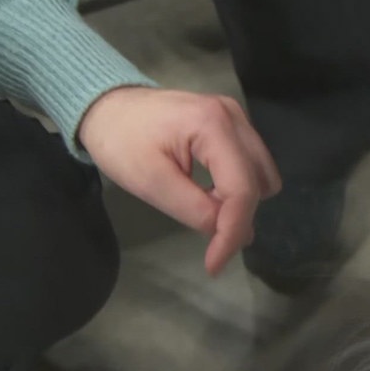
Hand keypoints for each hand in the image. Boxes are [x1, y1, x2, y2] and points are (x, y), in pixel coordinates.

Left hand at [78, 86, 281, 275]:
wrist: (107, 105)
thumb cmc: (120, 141)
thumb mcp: (150, 182)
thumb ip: (194, 209)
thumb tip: (228, 233)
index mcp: (214, 125)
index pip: (241, 189)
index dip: (232, 232)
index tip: (215, 265)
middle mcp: (234, 116)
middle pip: (259, 182)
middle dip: (237, 217)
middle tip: (206, 238)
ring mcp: (236, 116)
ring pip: (262, 173)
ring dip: (240, 201)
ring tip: (206, 207)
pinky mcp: (233, 122)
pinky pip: (251, 163)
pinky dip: (237, 186)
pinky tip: (211, 191)